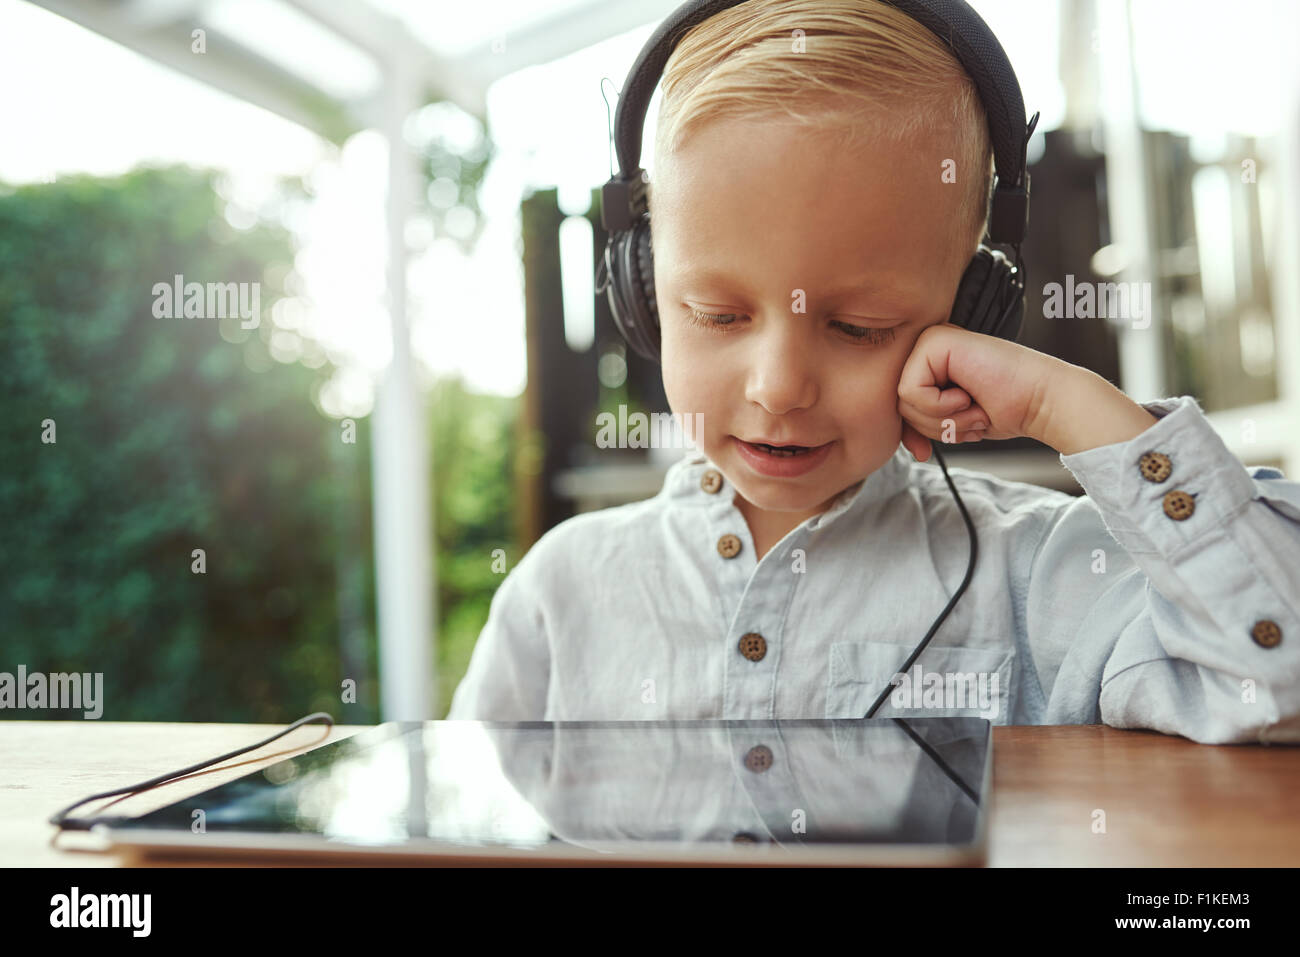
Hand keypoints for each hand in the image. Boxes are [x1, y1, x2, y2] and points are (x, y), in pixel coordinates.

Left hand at [896, 322, 1060, 462]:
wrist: (1040, 401)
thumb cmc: (1006, 409)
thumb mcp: (953, 422)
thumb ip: (923, 424)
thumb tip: (904, 445)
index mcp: (930, 363)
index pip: (899, 406)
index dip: (911, 435)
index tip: (924, 452)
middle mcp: (927, 348)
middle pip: (897, 405)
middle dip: (932, 427)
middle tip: (969, 417)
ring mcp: (930, 340)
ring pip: (903, 400)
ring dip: (941, 418)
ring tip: (973, 406)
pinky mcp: (935, 341)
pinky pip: (911, 391)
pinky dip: (941, 406)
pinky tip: (969, 395)